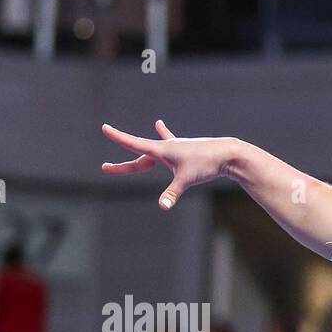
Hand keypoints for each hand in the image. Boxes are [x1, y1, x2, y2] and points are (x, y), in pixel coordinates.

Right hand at [101, 119, 234, 210]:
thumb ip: (173, 193)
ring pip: (152, 151)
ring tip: (126, 141)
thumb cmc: (206, 164)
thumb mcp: (187, 179)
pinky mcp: (184, 149)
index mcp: (162, 150)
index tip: (105, 128)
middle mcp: (166, 147)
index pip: (134, 144)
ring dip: (139, 152)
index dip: (118, 137)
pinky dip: (163, 134)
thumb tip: (162, 206)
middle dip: (123, 166)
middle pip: (140, 158)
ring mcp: (175, 147)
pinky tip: (159, 124)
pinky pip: (169, 141)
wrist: (226, 153)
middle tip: (106, 168)